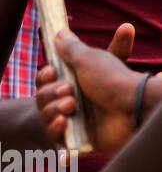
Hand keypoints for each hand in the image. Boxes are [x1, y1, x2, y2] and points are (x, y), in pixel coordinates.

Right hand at [36, 24, 152, 152]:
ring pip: (45, 114)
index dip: (43, 76)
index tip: (51, 72)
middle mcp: (73, 99)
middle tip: (68, 90)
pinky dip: (56, 127)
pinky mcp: (76, 139)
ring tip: (72, 106)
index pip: (46, 79)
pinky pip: (54, 135)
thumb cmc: (112, 80)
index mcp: (74, 81)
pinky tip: (64, 122)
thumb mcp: (88, 59)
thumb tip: (59, 32)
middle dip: (50, 92)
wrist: (129, 109)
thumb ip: (70, 48)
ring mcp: (74, 120)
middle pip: (42, 96)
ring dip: (54, 108)